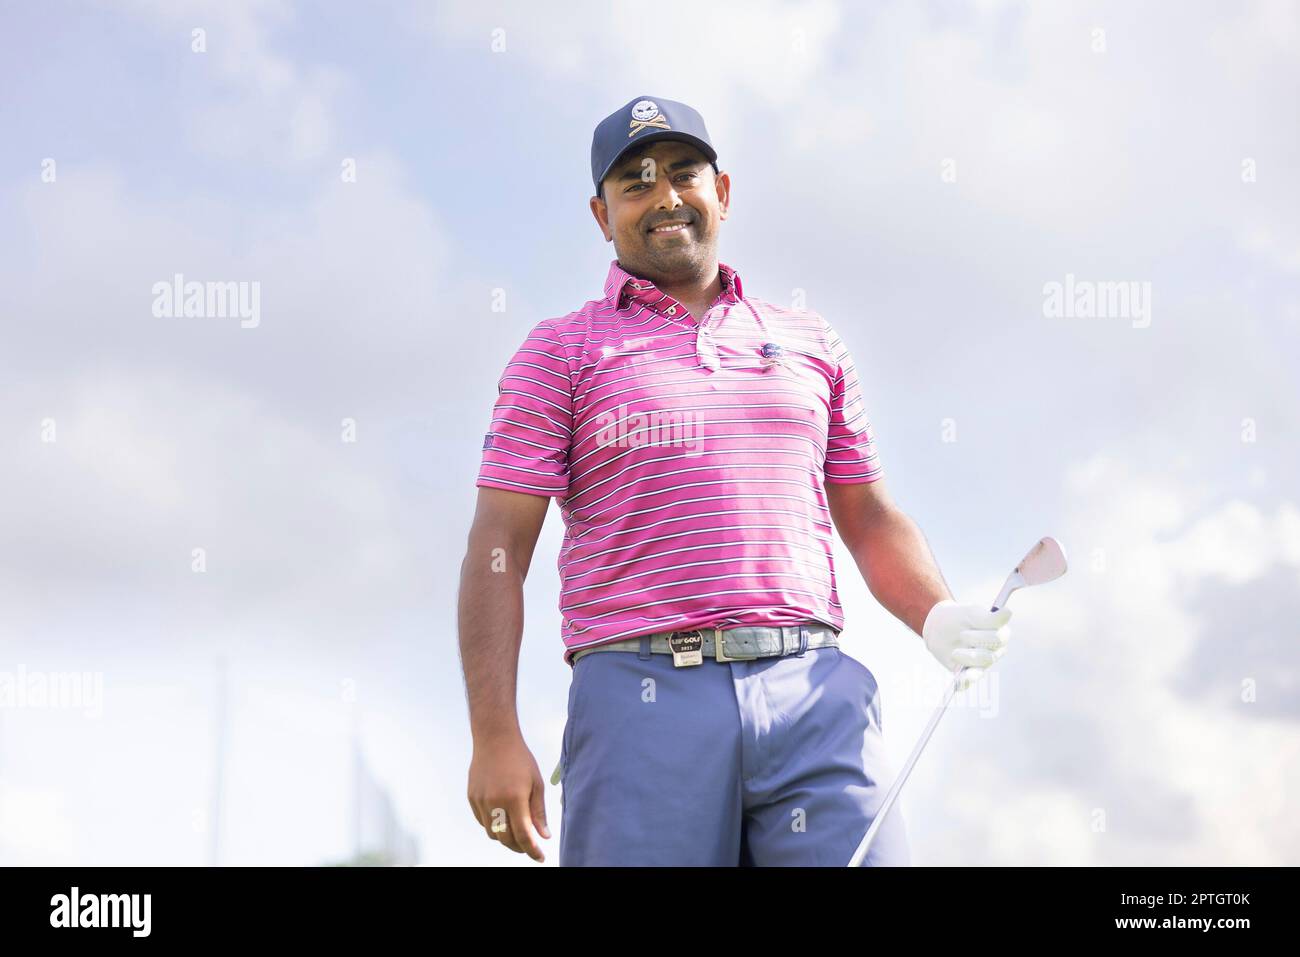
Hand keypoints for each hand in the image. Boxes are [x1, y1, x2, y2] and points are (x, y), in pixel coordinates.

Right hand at [467, 731, 550, 861]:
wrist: (495, 739)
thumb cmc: (520, 759)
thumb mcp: (536, 784)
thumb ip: (538, 812)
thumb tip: (543, 836)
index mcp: (514, 799)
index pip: (523, 836)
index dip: (532, 851)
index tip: (540, 857)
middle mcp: (495, 803)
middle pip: (505, 839)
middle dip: (519, 847)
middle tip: (529, 846)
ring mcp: (481, 801)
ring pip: (492, 832)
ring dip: (505, 837)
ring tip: (517, 831)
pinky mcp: (472, 798)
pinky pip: (482, 821)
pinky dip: (493, 825)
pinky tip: (503, 818)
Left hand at [922, 599, 1011, 690]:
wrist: (938, 626)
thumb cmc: (960, 618)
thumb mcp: (972, 613)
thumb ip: (989, 618)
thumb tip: (1008, 613)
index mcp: (1001, 634)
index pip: (999, 639)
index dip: (983, 635)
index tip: (971, 628)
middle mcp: (996, 651)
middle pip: (989, 655)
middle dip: (973, 643)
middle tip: (962, 635)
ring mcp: (984, 664)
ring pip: (980, 667)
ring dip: (966, 658)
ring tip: (955, 652)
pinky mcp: (970, 673)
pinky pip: (969, 681)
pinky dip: (964, 681)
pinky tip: (958, 681)